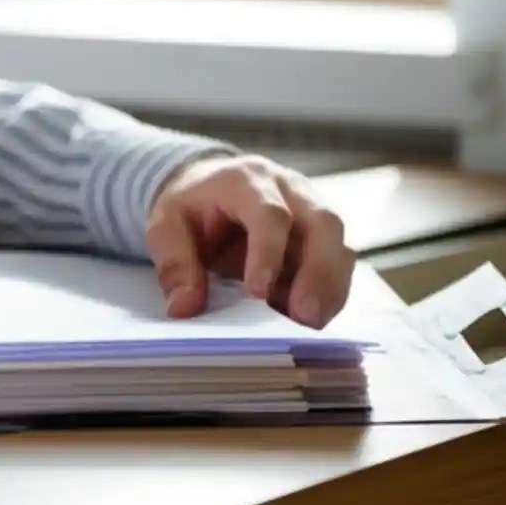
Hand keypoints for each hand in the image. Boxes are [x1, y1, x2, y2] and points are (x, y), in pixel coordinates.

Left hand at [146, 155, 353, 327]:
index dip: (268, 252)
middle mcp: (290, 189)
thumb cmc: (191, 207)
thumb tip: (184, 307)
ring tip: (310, 324)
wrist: (210, 186)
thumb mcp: (166, 226)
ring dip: (330, 288)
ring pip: (339, 245)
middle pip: (323, 223)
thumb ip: (174, 263)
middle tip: (304, 315)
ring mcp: (312, 211)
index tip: (258, 293)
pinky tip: (310, 319)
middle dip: (318, 272)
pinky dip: (329, 294)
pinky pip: (338, 264)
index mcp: (246, 180)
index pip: (269, 213)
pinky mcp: (321, 237)